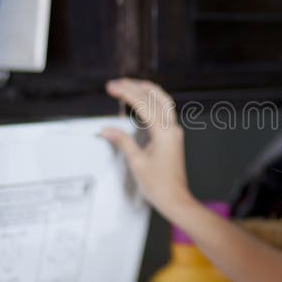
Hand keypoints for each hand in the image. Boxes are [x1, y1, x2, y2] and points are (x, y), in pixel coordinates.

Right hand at [98, 78, 193, 216]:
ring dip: (146, 91)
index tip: (113, 87)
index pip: (143, 104)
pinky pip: (164, 112)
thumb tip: (107, 130)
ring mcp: (174, 132)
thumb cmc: (159, 185)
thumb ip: (122, 142)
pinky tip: (142, 102)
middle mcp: (171, 128)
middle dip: (135, 87)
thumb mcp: (136, 163)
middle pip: (154, 98)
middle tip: (117, 83)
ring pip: (163, 102)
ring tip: (130, 85)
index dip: (126, 93)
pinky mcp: (172, 137)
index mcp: (163, 132)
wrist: (175, 199)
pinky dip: (152, 102)